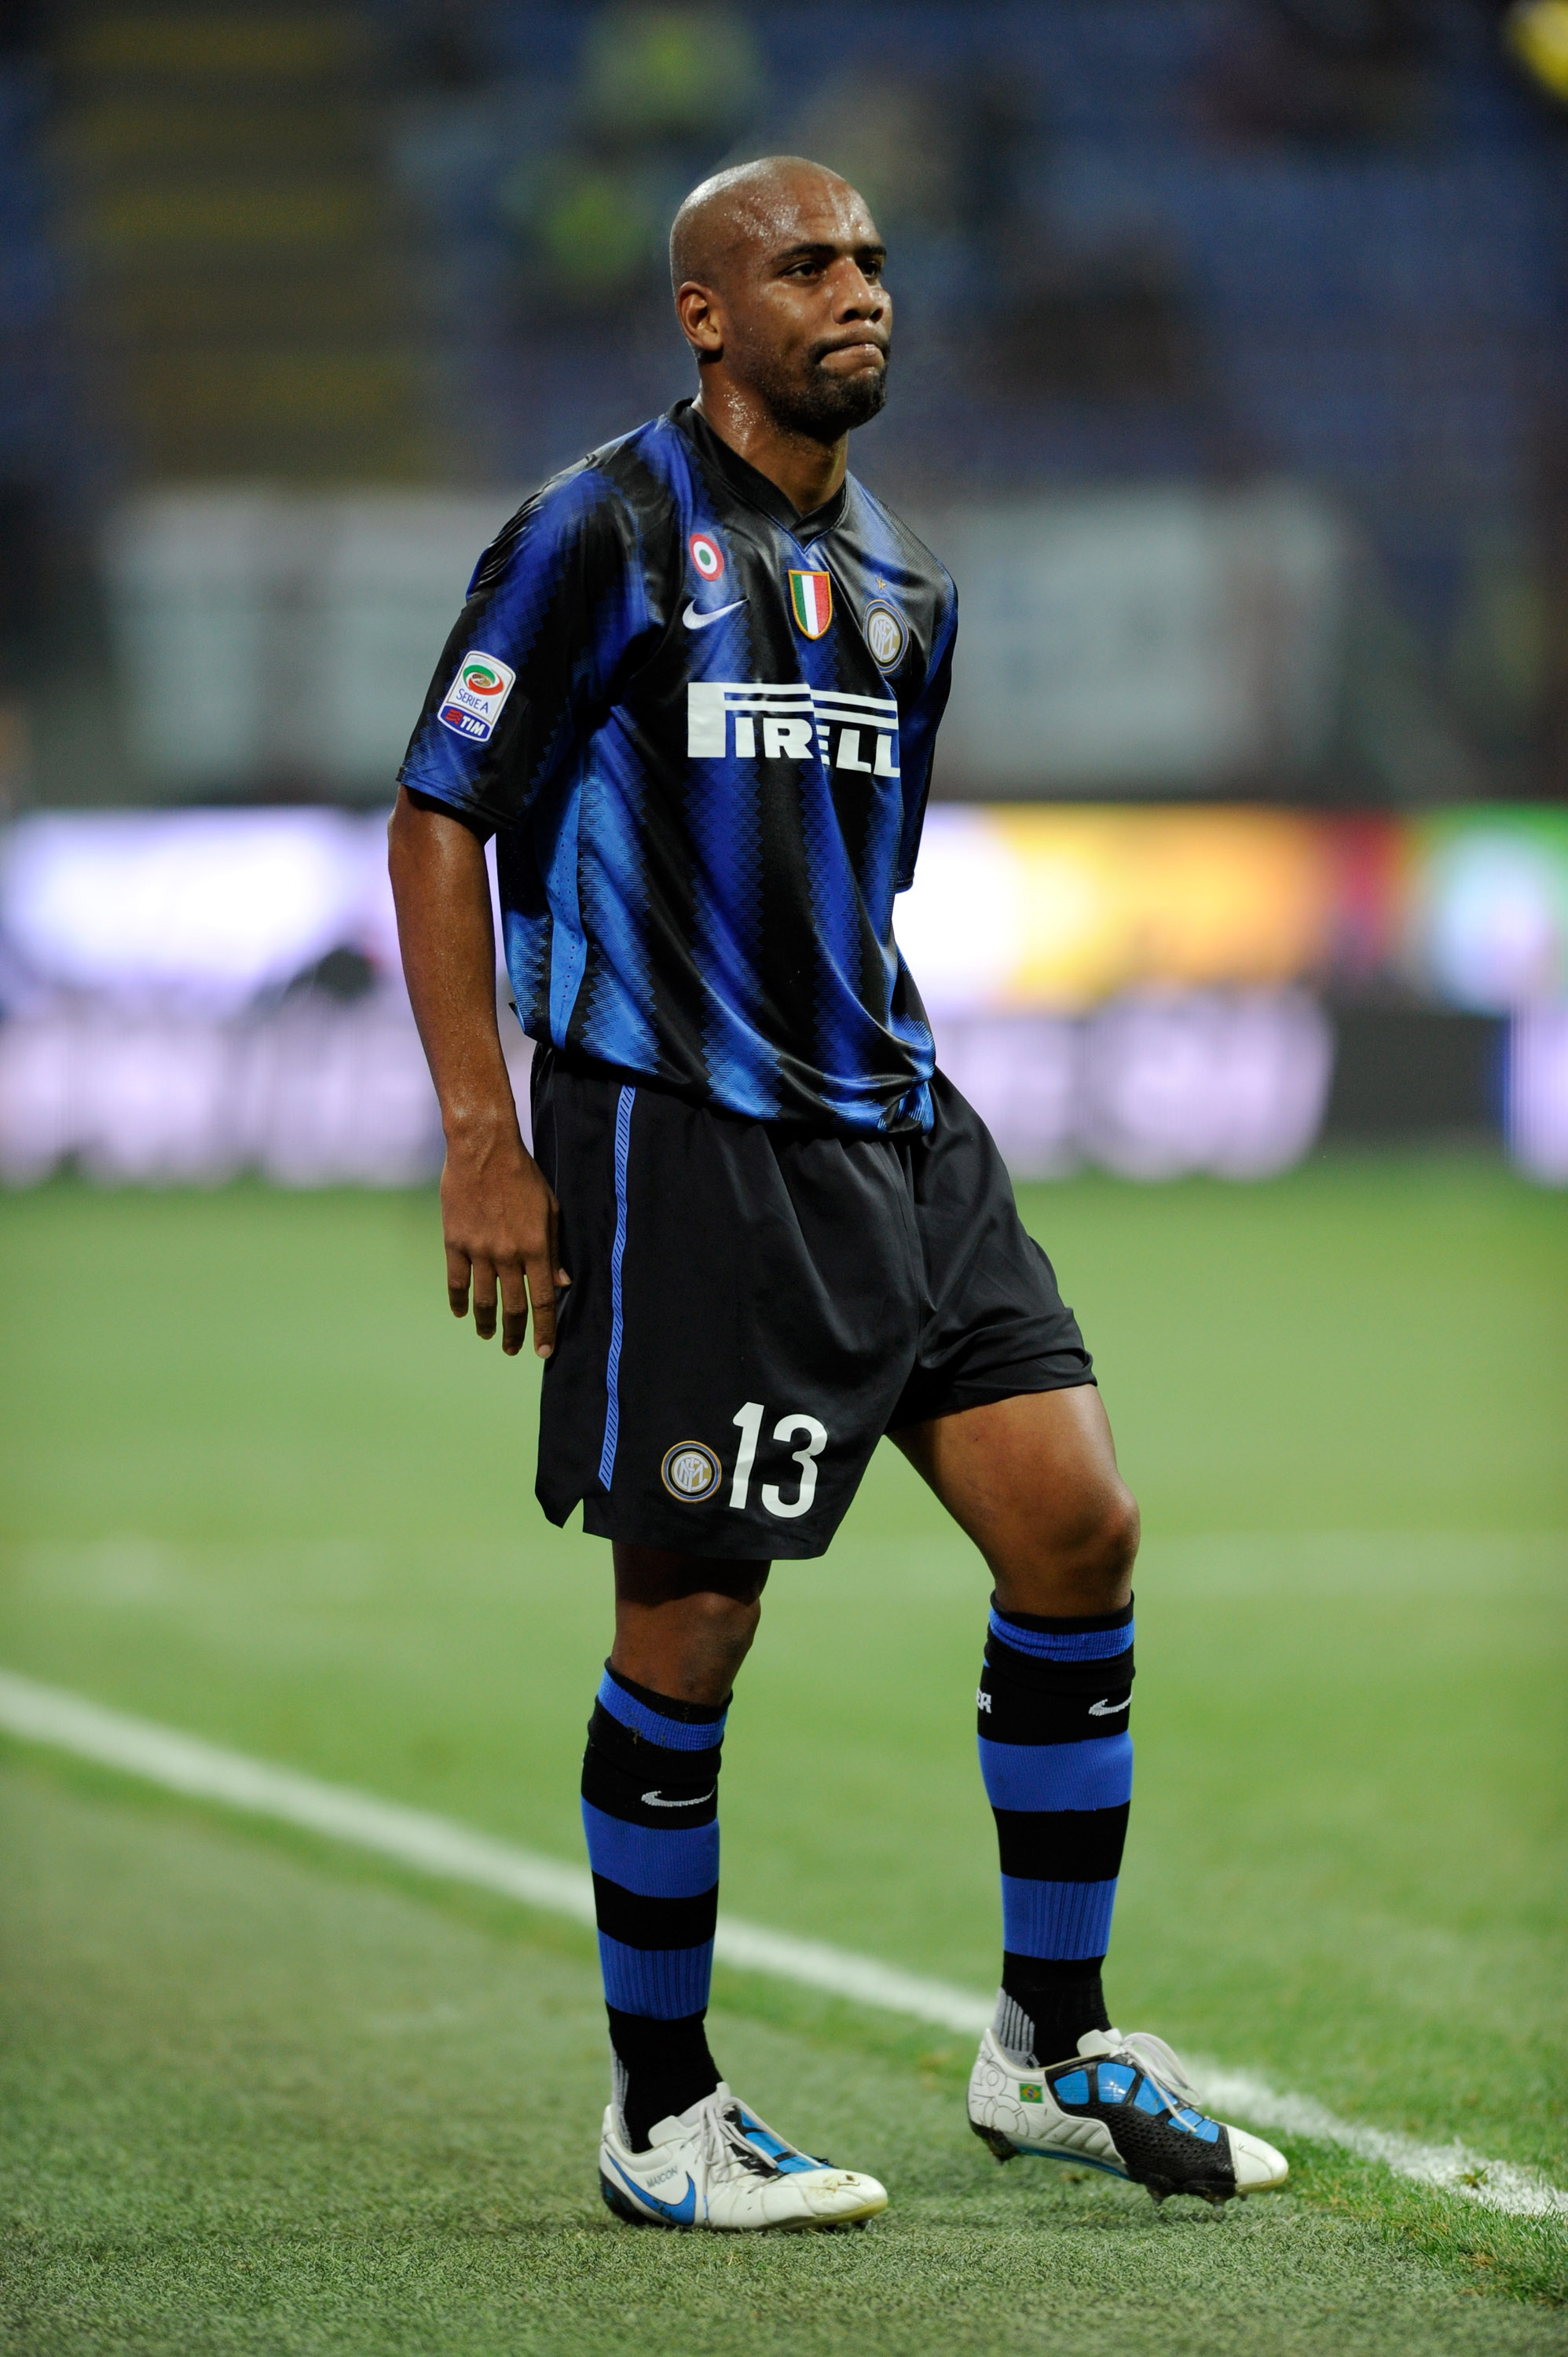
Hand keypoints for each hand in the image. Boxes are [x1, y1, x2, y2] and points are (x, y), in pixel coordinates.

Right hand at [440, 1115, 569, 1357]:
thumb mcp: (551, 1210)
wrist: (483, 1149)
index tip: (544, 1351)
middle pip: (514, 1306)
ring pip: (483, 1299)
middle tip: (515, 1349)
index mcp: (537, 1247)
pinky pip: (456, 1281)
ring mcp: (479, 1250)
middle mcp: (508, 1254)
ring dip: (487, 1322)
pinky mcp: (455, 1242)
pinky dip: (459, 1301)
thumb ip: (555, 1250)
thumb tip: (563, 1284)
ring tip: (488, 1335)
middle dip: (516, 1333)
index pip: (543, 1300)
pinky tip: (461, 1313)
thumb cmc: (523, 1176)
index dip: (544, 1329)